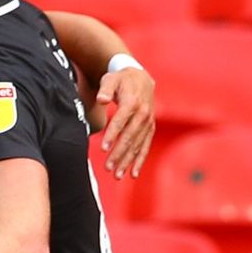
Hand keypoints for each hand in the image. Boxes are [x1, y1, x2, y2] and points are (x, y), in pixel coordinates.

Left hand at [95, 64, 154, 178]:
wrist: (140, 77)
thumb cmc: (120, 79)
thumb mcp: (111, 79)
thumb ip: (105, 89)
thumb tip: (101, 99)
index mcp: (133, 102)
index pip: (121, 121)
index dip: (112, 135)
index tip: (103, 148)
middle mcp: (143, 114)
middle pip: (130, 136)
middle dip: (119, 153)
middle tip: (108, 167)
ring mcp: (148, 122)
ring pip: (138, 144)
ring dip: (128, 160)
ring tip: (116, 175)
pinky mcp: (149, 128)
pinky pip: (145, 145)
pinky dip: (140, 160)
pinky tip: (133, 174)